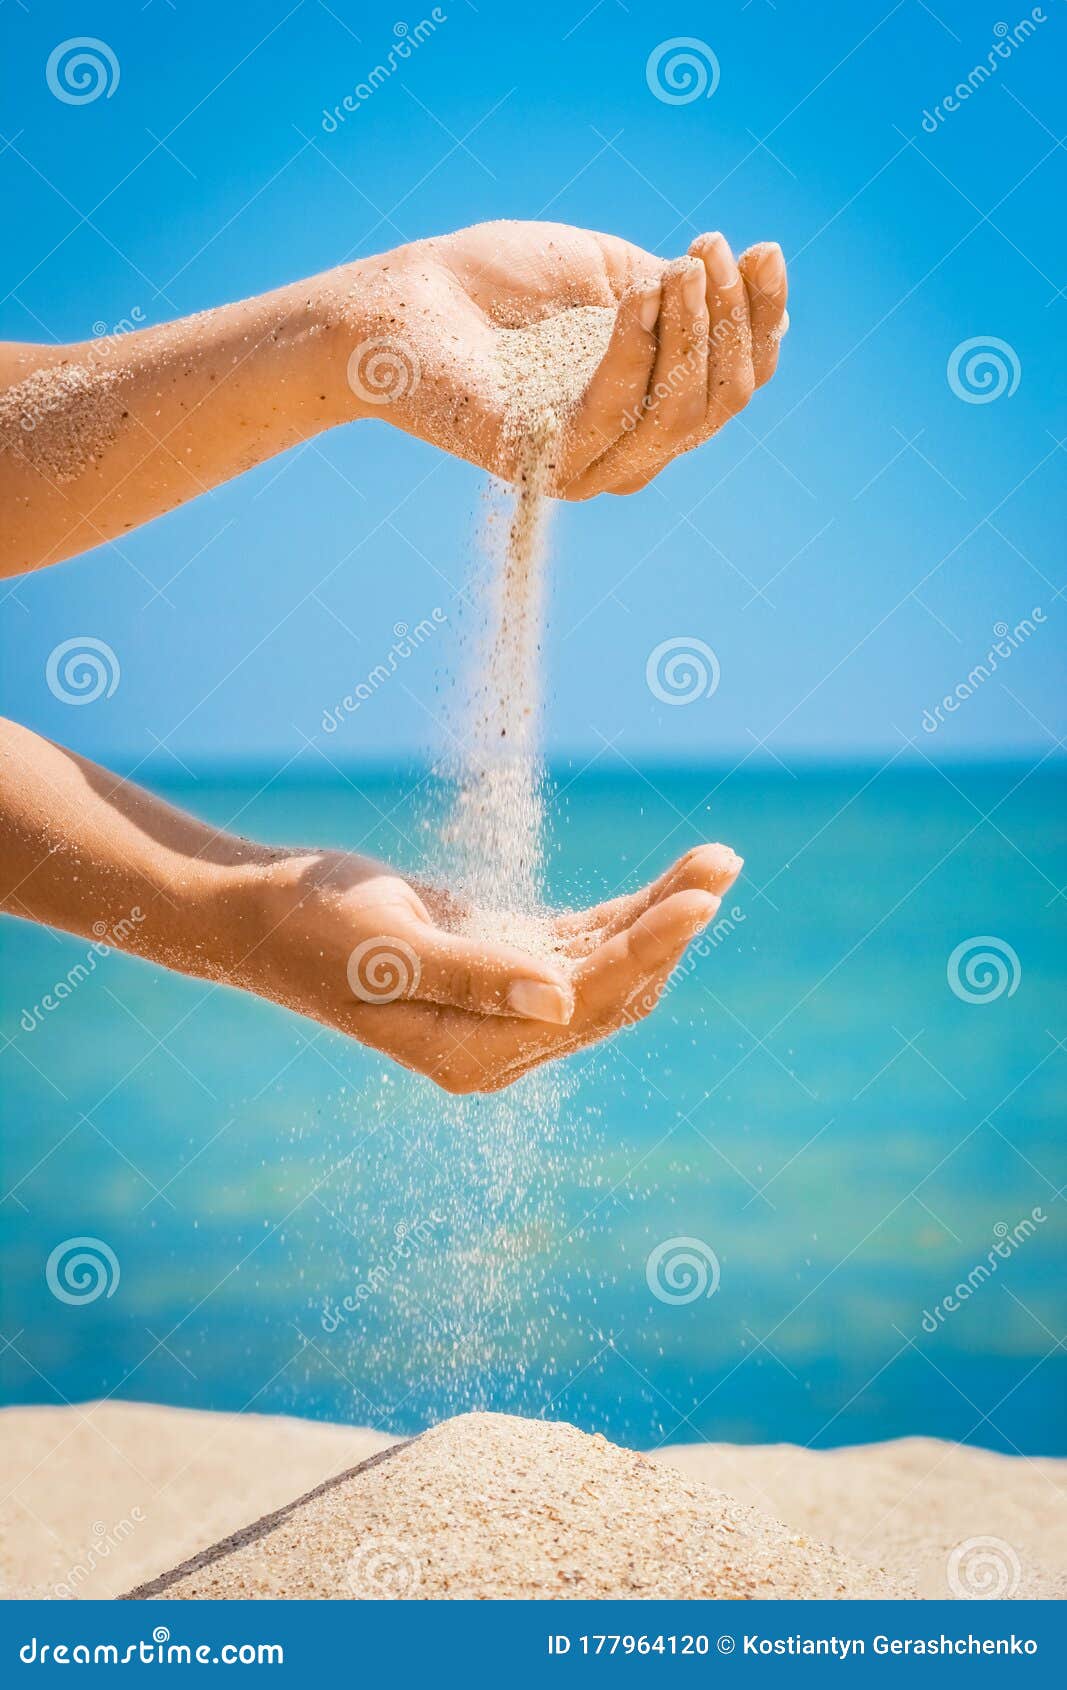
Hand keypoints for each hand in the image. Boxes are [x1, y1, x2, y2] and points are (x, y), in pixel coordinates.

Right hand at [238, 842, 742, 1092]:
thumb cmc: (311, 927)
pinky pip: (584, 941)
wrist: (265, 914)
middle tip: (724, 862)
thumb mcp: (388, 948)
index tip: (702, 898)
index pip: (585, 1001)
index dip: (647, 948)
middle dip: (672, 927)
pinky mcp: (505, 963)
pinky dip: (628, 910)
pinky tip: (673, 879)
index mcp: (473, 1054)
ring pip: (607, 963)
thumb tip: (560, 1004)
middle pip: (613, 988)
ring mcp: (507, 1004)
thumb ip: (474, 977)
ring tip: (717, 859)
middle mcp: (500, 1041)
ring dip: (661, 914)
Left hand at [329, 220, 787, 497]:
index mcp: (650, 408)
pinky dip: (634, 348)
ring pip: (679, 414)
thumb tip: (753, 296)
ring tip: (681, 266)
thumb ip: (677, 295)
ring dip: (693, 332)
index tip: (766, 249)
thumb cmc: (496, 281)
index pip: (734, 382)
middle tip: (712, 247)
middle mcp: (628, 449)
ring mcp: (587, 465)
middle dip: (733, 323)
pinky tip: (640, 293)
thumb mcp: (609, 273)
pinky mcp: (541, 465)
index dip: (763, 321)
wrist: (400, 303)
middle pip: (719, 402)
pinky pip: (612, 413)